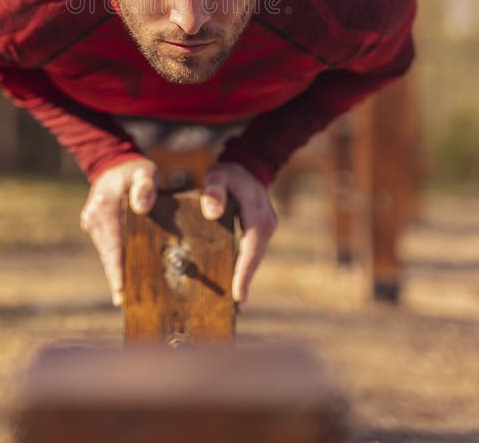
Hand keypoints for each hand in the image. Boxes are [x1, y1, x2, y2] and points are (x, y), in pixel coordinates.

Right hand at [80, 158, 157, 306]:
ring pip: (106, 253)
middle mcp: (94, 217)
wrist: (113, 162)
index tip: (121, 292)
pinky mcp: (94, 225)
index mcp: (104, 207)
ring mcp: (91, 221)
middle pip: (107, 254)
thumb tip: (142, 207)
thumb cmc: (134, 170)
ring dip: (115, 271)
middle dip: (117, 277)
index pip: (112, 246)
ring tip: (125, 295)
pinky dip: (113, 260)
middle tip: (126, 301)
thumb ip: (146, 187)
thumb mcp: (144, 172)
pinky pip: (106, 247)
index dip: (117, 271)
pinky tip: (122, 275)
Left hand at [200, 162, 276, 303]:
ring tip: (234, 304)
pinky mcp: (262, 232)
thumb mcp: (217, 176)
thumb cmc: (228, 175)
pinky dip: (246, 268)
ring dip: (246, 277)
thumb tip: (211, 212)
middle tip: (234, 309)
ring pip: (256, 257)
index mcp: (256, 211)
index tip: (238, 293)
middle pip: (255, 257)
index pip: (251, 245)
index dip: (244, 270)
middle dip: (245, 280)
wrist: (246, 169)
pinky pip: (254, 253)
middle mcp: (267, 222)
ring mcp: (267, 227)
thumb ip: (213, 191)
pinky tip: (237, 284)